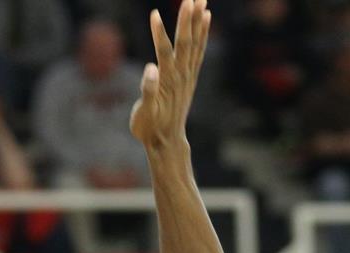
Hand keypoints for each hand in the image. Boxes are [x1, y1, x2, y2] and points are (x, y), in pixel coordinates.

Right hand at [130, 0, 209, 151]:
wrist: (167, 141)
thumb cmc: (150, 128)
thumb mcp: (143, 114)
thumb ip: (147, 92)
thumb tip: (150, 69)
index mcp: (167, 83)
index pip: (164, 53)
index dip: (159, 34)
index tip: (154, 14)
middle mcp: (181, 76)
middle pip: (185, 43)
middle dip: (187, 20)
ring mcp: (188, 75)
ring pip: (195, 44)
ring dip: (197, 21)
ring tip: (201, 0)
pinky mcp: (191, 76)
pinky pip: (199, 51)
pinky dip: (203, 33)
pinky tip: (206, 18)